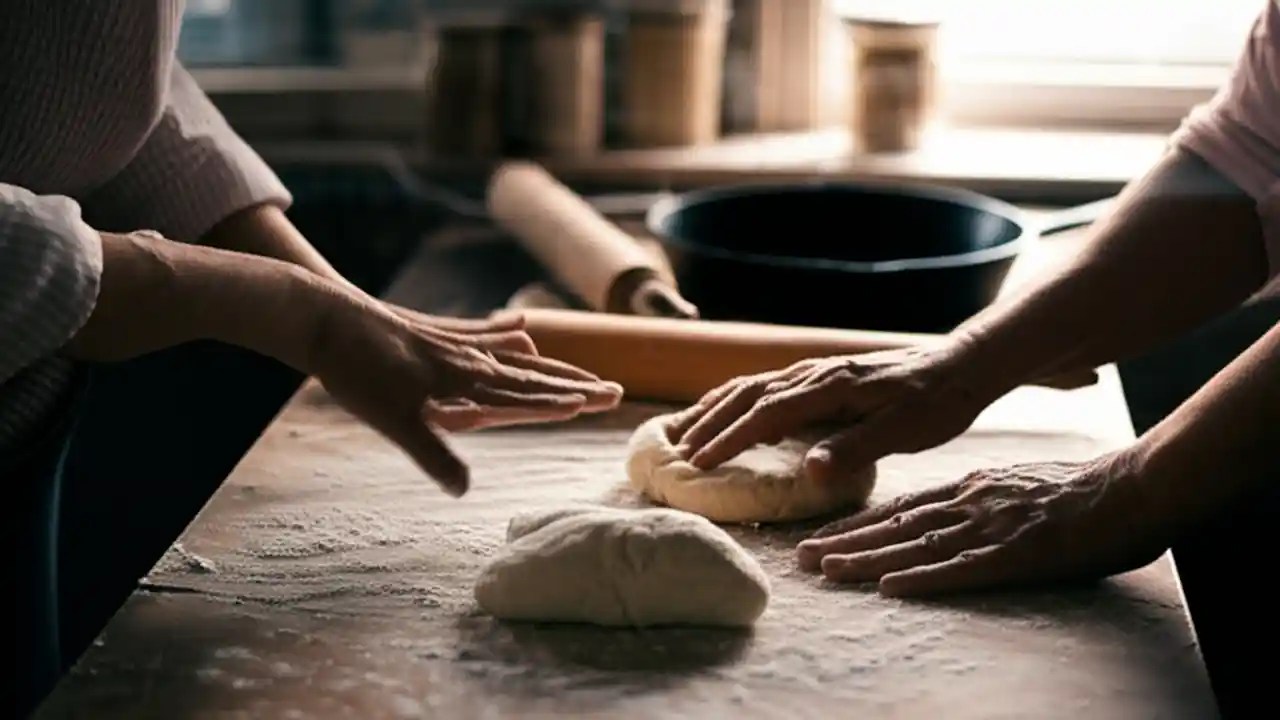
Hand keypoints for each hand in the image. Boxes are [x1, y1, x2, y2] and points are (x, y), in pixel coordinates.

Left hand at [309, 287, 622, 496]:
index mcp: (465, 382)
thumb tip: (464, 490)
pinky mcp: (434, 333)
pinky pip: (482, 334)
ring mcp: (453, 344)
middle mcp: (468, 360)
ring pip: (514, 356)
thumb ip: (433, 455)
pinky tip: (523, 327)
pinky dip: (506, 334)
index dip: (563, 400)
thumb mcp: (394, 423)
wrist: (324, 319)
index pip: (527, 395)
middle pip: (532, 375)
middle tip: (613, 391)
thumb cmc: (358, 372)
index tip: (599, 402)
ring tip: (582, 370)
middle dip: (573, 385)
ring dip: (550, 366)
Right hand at [669, 343, 996, 483]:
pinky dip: (737, 397)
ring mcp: (817, 370)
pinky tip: (728, 411)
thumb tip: (809, 470)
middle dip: (710, 423)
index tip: (700, 464)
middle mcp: (816, 372)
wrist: (962, 364)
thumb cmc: (938, 401)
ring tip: (685, 432)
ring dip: (717, 408)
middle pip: (748, 394)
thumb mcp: (905, 432)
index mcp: (831, 386)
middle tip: (679, 455)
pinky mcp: (822, 375)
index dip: (730, 439)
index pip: (766, 412)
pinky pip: (767, 383)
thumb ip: (855, 449)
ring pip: (752, 385)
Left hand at [795, 451, 1172, 596]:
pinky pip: (965, 570)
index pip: (901, 508)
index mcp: (971, 488)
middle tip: (801, 558)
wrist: (1133, 488)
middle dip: (846, 542)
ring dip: (868, 560)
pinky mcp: (1019, 554)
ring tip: (827, 571)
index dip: (858, 525)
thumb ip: (977, 497)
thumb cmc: (1080, 491)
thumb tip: (943, 511)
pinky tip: (892, 588)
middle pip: (897, 526)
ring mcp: (993, 528)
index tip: (821, 537)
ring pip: (917, 546)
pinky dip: (925, 578)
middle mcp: (971, 504)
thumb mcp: (1014, 483)